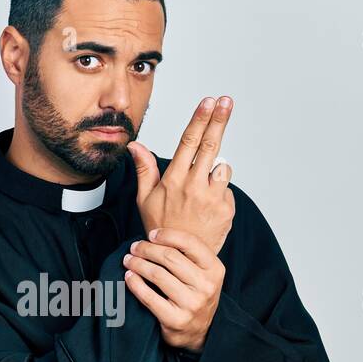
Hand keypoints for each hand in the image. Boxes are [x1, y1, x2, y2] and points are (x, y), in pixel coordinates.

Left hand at [122, 228, 225, 350]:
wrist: (199, 332)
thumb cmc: (195, 295)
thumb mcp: (202, 274)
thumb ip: (187, 256)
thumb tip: (154, 237)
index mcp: (215, 270)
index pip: (190, 243)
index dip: (167, 235)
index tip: (151, 234)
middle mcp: (206, 286)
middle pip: (170, 257)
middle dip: (147, 249)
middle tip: (134, 247)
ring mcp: (192, 304)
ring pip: (157, 275)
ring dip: (138, 264)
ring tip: (128, 260)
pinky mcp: (176, 319)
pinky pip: (149, 297)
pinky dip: (135, 284)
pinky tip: (129, 277)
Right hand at [127, 96, 236, 254]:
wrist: (180, 260)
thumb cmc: (161, 227)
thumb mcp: (145, 199)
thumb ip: (144, 168)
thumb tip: (135, 145)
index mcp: (173, 180)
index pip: (188, 142)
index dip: (200, 119)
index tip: (208, 102)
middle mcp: (194, 186)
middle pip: (210, 145)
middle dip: (219, 120)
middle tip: (226, 101)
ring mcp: (212, 198)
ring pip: (222, 167)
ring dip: (216, 169)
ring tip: (203, 186)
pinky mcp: (226, 209)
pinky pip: (227, 189)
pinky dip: (220, 192)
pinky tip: (208, 206)